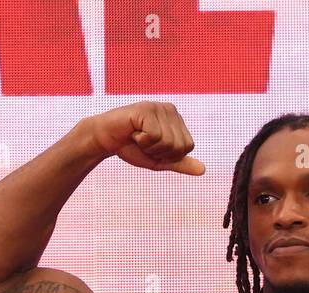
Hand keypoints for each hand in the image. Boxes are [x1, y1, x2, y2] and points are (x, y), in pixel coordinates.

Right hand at [84, 102, 205, 175]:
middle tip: (144, 142)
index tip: (153, 147)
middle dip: (160, 152)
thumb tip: (203, 170)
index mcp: (177, 120)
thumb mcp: (160, 160)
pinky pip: (154, 136)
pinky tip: (133, 131)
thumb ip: (180, 163)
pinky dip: (142, 141)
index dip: (169, 155)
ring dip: (149, 147)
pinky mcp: (147, 109)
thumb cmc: (133, 148)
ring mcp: (159, 107)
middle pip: (179, 146)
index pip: (188, 147)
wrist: (106, 139)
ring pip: (168, 142)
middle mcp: (171, 110)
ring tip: (138, 136)